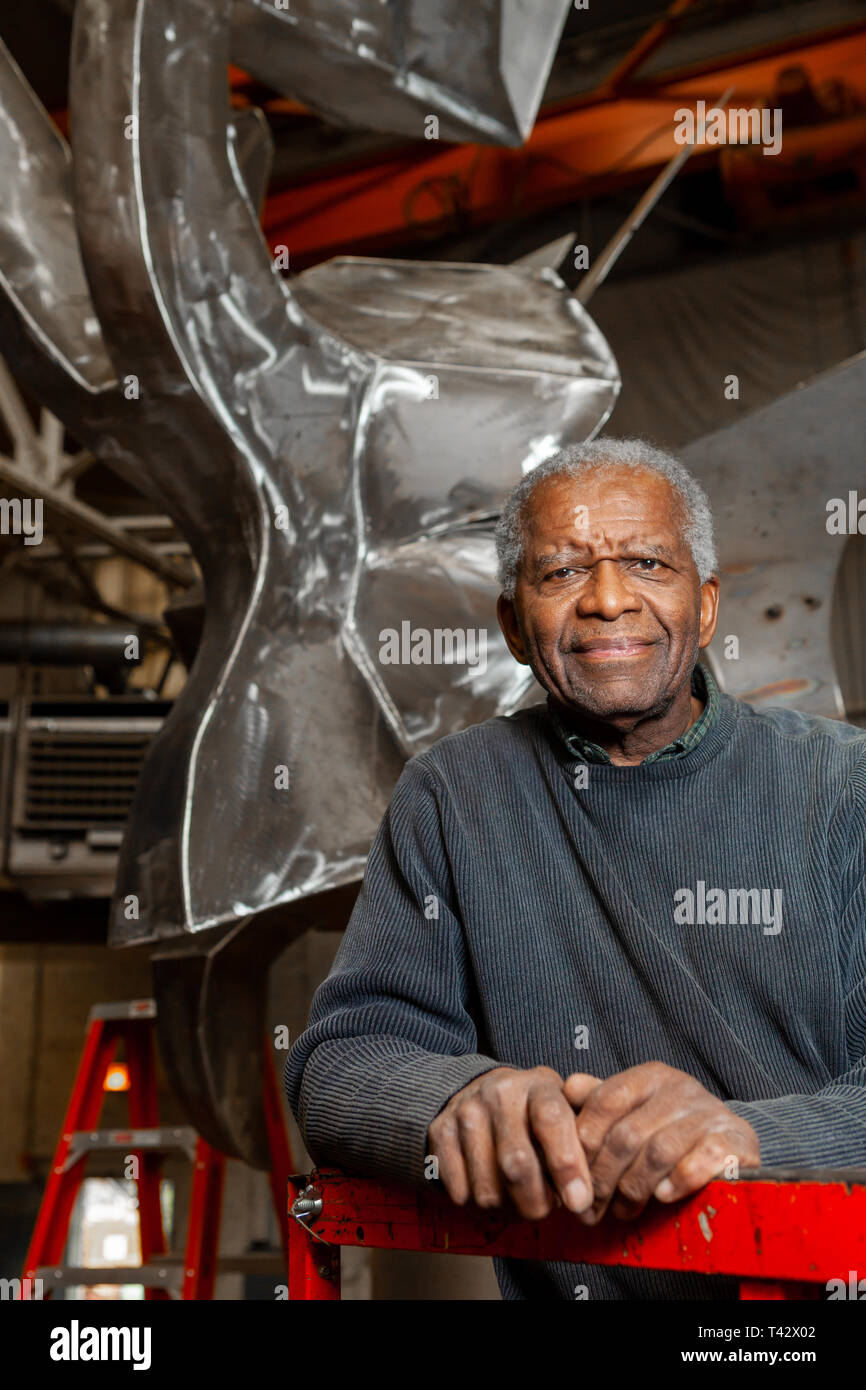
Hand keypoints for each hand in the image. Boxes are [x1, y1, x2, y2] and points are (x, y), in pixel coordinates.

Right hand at [428, 1065, 597, 1218]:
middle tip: (547, 1209)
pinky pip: (460, 1192)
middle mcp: (499, 1092)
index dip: (567, 1165)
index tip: (579, 1203)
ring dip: (509, 1208)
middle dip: (538, 1202)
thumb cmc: (536, 1114)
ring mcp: (465, 1110)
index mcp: (538, 1085)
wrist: (479, 1092)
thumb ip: (587, 1137)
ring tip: (520, 1196)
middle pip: (516, 1163)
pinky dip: (478, 1205)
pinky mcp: (439, 1131)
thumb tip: (599, 1184)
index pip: (552, 1121)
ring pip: (487, 1188)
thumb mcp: (567, 1110)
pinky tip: (492, 1188)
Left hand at [564, 1062, 759, 1224]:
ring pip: (658, 1152)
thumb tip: (567, 1087)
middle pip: (628, 1134)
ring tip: (622, 1212)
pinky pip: (700, 1161)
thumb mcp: (635, 1111)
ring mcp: (710, 1112)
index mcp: (651, 1077)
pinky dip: (678, 1181)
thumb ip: (600, 1101)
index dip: (583, 1143)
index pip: (605, 1101)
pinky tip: (662, 1196)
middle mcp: (681, 1087)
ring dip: (634, 1189)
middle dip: (603, 1177)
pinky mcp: (736, 1141)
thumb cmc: (671, 1130)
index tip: (571, 1178)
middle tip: (591, 1208)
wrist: (732, 1145)